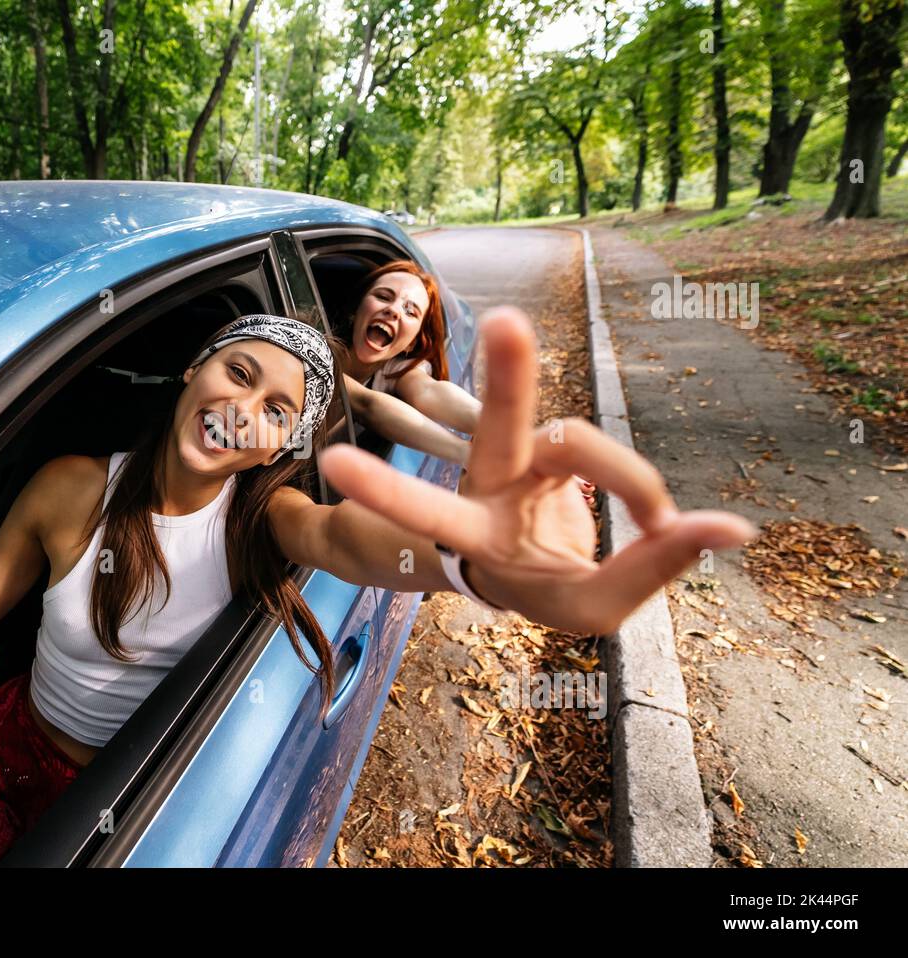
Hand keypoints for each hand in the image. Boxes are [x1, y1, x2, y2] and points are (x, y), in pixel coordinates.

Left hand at [317, 306, 756, 635]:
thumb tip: (733, 527)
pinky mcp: (562, 442)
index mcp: (476, 532)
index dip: (384, 489)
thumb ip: (651, 570)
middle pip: (500, 425)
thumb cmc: (551, 589)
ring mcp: (530, 454)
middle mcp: (495, 481)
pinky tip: (668, 525)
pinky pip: (612, 460)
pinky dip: (643, 495)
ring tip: (665, 535)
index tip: (332, 465)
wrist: (551, 569)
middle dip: (510, 378)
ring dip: (631, 487)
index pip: (426, 512)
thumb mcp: (592, 608)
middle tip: (511, 324)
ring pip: (581, 443)